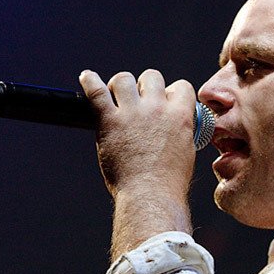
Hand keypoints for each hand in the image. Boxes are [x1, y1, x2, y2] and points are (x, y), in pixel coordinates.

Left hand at [79, 69, 196, 198]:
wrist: (151, 196)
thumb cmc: (168, 181)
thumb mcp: (186, 150)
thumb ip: (180, 130)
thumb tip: (175, 125)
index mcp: (180, 115)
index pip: (180, 86)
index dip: (172, 93)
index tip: (165, 101)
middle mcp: (157, 108)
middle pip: (151, 77)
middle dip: (145, 86)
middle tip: (139, 101)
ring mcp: (132, 113)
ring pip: (123, 79)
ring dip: (120, 85)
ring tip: (116, 96)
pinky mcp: (109, 121)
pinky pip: (95, 91)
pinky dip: (89, 81)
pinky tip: (87, 78)